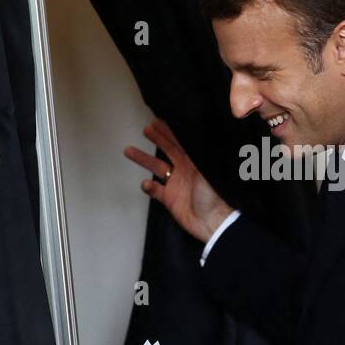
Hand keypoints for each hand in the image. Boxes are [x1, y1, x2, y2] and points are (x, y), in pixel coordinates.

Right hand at [124, 118, 233, 243]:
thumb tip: (195, 134)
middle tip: (146, 129)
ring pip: (156, 168)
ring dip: (144, 159)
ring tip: (130, 150)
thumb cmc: (214, 197)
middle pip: (167, 150)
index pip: (180, 142)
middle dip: (157, 139)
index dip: (169, 132)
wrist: (211, 223)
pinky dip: (148, 186)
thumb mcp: (206, 171)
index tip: (158, 121)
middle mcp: (184, 170)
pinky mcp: (170, 199)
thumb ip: (197, 155)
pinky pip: (155, 190)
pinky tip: (145, 183)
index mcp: (194, 162)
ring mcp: (176, 184)